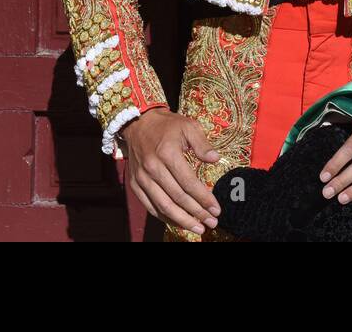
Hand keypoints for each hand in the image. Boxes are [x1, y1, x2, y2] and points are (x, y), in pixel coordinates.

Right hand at [120, 108, 220, 234]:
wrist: (138, 123)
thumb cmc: (167, 125)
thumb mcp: (188, 126)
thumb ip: (202, 144)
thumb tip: (215, 159)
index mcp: (168, 153)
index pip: (189, 182)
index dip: (204, 198)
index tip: (216, 208)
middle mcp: (153, 168)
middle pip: (178, 197)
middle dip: (197, 213)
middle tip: (212, 222)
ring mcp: (142, 178)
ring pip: (163, 206)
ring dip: (182, 220)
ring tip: (198, 228)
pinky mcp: (135, 184)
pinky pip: (150, 206)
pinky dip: (165, 217)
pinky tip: (178, 222)